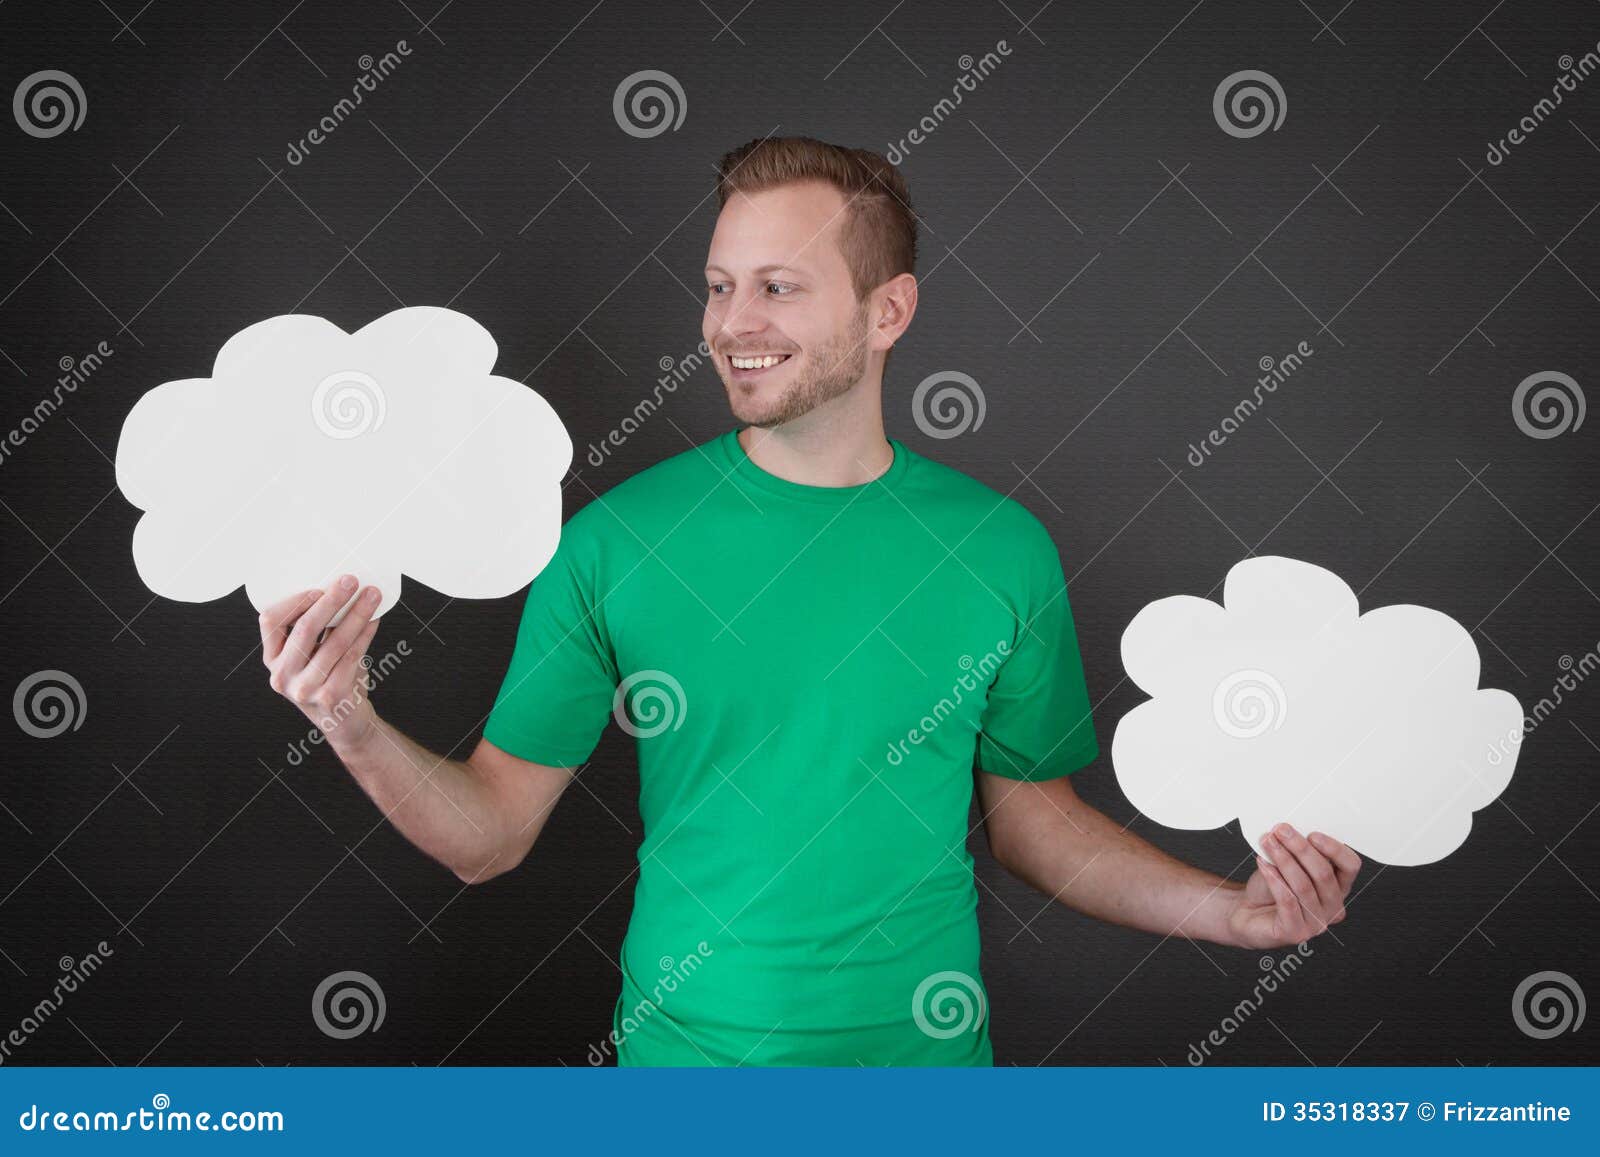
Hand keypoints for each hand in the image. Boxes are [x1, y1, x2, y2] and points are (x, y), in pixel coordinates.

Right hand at [261, 575, 382, 750]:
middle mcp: (282, 675)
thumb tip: (340, 588)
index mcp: (272, 659)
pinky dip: (365, 634)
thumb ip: (316, 631)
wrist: (346, 723)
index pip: (270, 621)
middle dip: (331, 600)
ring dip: (356, 614)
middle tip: (351, 580)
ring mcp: (304, 689)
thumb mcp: (312, 657)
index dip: (295, 601)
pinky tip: (375, 620)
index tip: (320, 586)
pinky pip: (352, 657)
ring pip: (333, 642)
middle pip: (304, 628)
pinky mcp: (330, 697)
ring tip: (372, 596)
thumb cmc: (330, 680)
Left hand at [1225, 823, 1361, 948]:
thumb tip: (1292, 832)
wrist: (1245, 913)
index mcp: (1338, 887)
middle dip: (1301, 848)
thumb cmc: (1269, 889)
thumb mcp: (1286, 864)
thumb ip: (1296, 852)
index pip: (1350, 866)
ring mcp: (1316, 923)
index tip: (1312, 833)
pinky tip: (1264, 864)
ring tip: (1268, 843)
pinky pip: (1288, 901)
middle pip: (1324, 874)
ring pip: (1304, 886)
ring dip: (1284, 859)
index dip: (1334, 849)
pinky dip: (1275, 879)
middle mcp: (1332, 907)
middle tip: (1281, 831)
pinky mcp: (1296, 932)